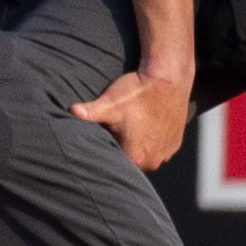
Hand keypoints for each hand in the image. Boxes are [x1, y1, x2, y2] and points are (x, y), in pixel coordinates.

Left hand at [71, 66, 193, 172]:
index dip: (101, 154)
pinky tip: (141, 128)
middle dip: (118, 151)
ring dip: (135, 148)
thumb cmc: (136, 92)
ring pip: (143, 157)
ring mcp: (166, 153)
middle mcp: (153, 161)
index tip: (96, 143)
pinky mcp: (174, 144)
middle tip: (110, 134)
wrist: (167, 80)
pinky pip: (157, 149)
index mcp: (136, 157)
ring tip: (127, 130)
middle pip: (128, 163)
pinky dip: (149, 142)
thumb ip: (88, 112)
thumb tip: (71, 111)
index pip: (112, 165)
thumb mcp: (109, 103)